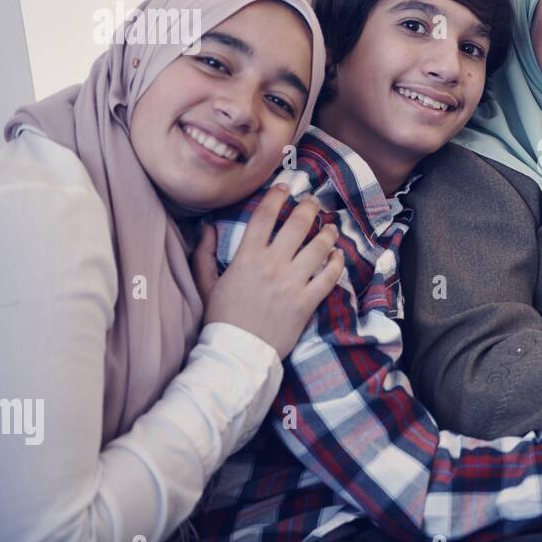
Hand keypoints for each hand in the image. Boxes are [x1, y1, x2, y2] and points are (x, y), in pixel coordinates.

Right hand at [192, 184, 344, 358]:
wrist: (236, 353)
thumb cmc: (220, 319)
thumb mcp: (205, 284)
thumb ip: (204, 254)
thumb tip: (207, 227)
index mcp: (246, 258)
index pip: (264, 216)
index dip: (276, 196)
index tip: (284, 188)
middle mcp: (272, 265)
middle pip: (298, 225)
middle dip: (309, 208)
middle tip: (314, 202)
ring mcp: (292, 284)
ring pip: (319, 247)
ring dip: (328, 233)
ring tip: (331, 228)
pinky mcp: (307, 303)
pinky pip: (329, 277)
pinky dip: (337, 263)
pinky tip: (337, 257)